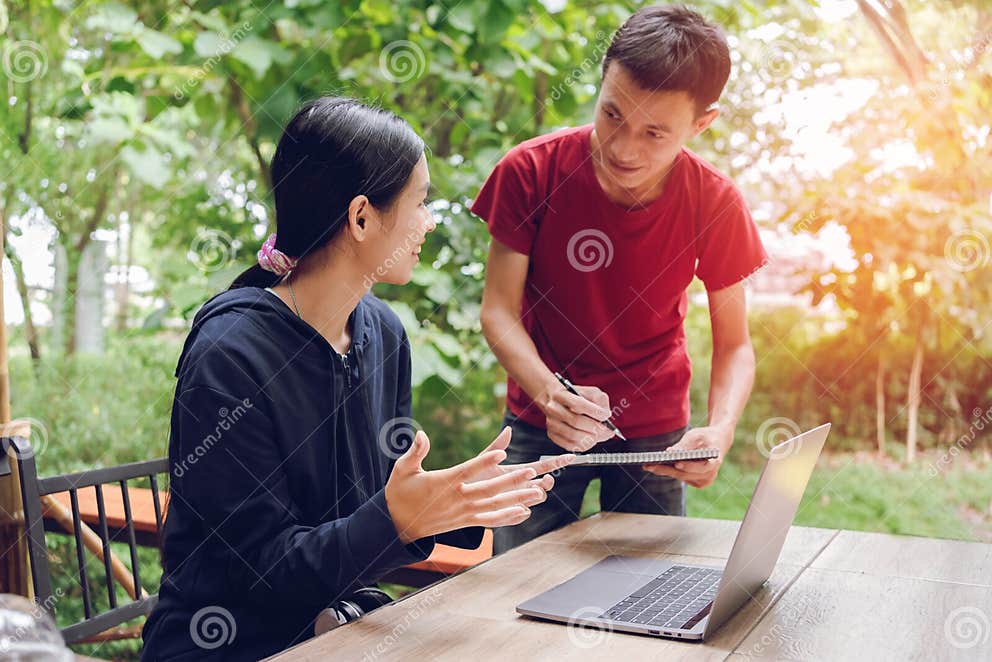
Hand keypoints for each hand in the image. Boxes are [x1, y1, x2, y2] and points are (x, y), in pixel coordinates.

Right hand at [385, 427, 574, 542]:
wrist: (399, 524)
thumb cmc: (401, 492)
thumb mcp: (403, 469)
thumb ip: (415, 452)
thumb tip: (421, 434)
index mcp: (443, 483)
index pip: (468, 470)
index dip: (485, 462)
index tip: (501, 453)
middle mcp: (457, 499)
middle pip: (488, 489)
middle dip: (511, 481)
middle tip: (532, 471)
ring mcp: (463, 513)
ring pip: (494, 505)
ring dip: (517, 499)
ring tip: (537, 492)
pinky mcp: (466, 522)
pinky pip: (490, 520)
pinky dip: (507, 517)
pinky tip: (524, 512)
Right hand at [541, 383, 614, 451]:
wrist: (555, 400)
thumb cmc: (575, 396)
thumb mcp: (589, 392)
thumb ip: (600, 401)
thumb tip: (606, 416)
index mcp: (562, 395)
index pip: (578, 404)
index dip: (595, 411)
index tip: (606, 415)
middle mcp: (554, 409)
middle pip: (576, 421)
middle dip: (595, 427)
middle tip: (606, 429)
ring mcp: (551, 423)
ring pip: (573, 435)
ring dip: (590, 438)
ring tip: (599, 435)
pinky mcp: (552, 435)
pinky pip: (569, 445)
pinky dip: (583, 445)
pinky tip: (590, 440)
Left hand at [642, 425, 733, 488]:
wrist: (718, 441)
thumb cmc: (706, 436)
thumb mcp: (696, 436)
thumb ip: (684, 445)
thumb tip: (669, 453)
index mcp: (715, 462)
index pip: (702, 467)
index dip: (689, 467)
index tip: (677, 463)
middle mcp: (710, 475)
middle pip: (685, 474)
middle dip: (666, 469)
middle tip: (649, 465)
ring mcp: (704, 480)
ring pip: (681, 477)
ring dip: (665, 471)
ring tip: (648, 465)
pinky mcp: (697, 482)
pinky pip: (681, 477)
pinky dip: (670, 471)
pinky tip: (656, 466)